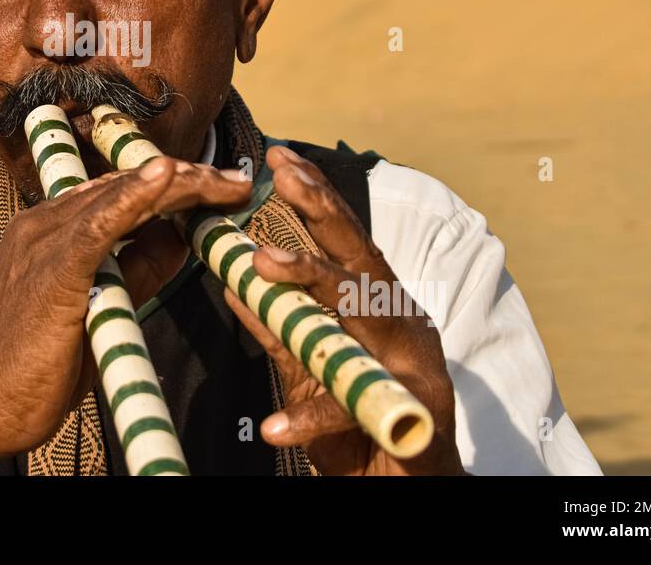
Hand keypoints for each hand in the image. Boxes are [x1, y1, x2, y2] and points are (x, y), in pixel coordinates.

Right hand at [0, 156, 250, 473]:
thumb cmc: (37, 368)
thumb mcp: (104, 306)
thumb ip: (139, 269)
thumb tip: (184, 236)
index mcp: (51, 230)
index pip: (121, 192)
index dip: (174, 186)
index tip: (221, 188)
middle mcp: (43, 224)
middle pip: (125, 187)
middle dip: (188, 181)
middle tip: (237, 183)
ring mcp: (42, 242)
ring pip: (118, 198)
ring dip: (178, 185)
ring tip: (224, 181)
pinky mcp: (51, 270)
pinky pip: (99, 226)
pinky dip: (135, 198)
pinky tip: (167, 175)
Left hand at [222, 144, 464, 474]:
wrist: (404, 490)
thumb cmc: (358, 425)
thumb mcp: (310, 367)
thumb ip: (281, 327)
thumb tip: (236, 283)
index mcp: (378, 305)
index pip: (345, 242)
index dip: (314, 198)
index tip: (277, 160)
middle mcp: (401, 321)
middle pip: (359, 256)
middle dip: (320, 210)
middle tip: (280, 174)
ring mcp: (413, 363)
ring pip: (361, 311)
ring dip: (310, 283)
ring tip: (262, 263)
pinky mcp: (415, 414)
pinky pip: (352, 408)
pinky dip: (310, 416)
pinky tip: (275, 425)